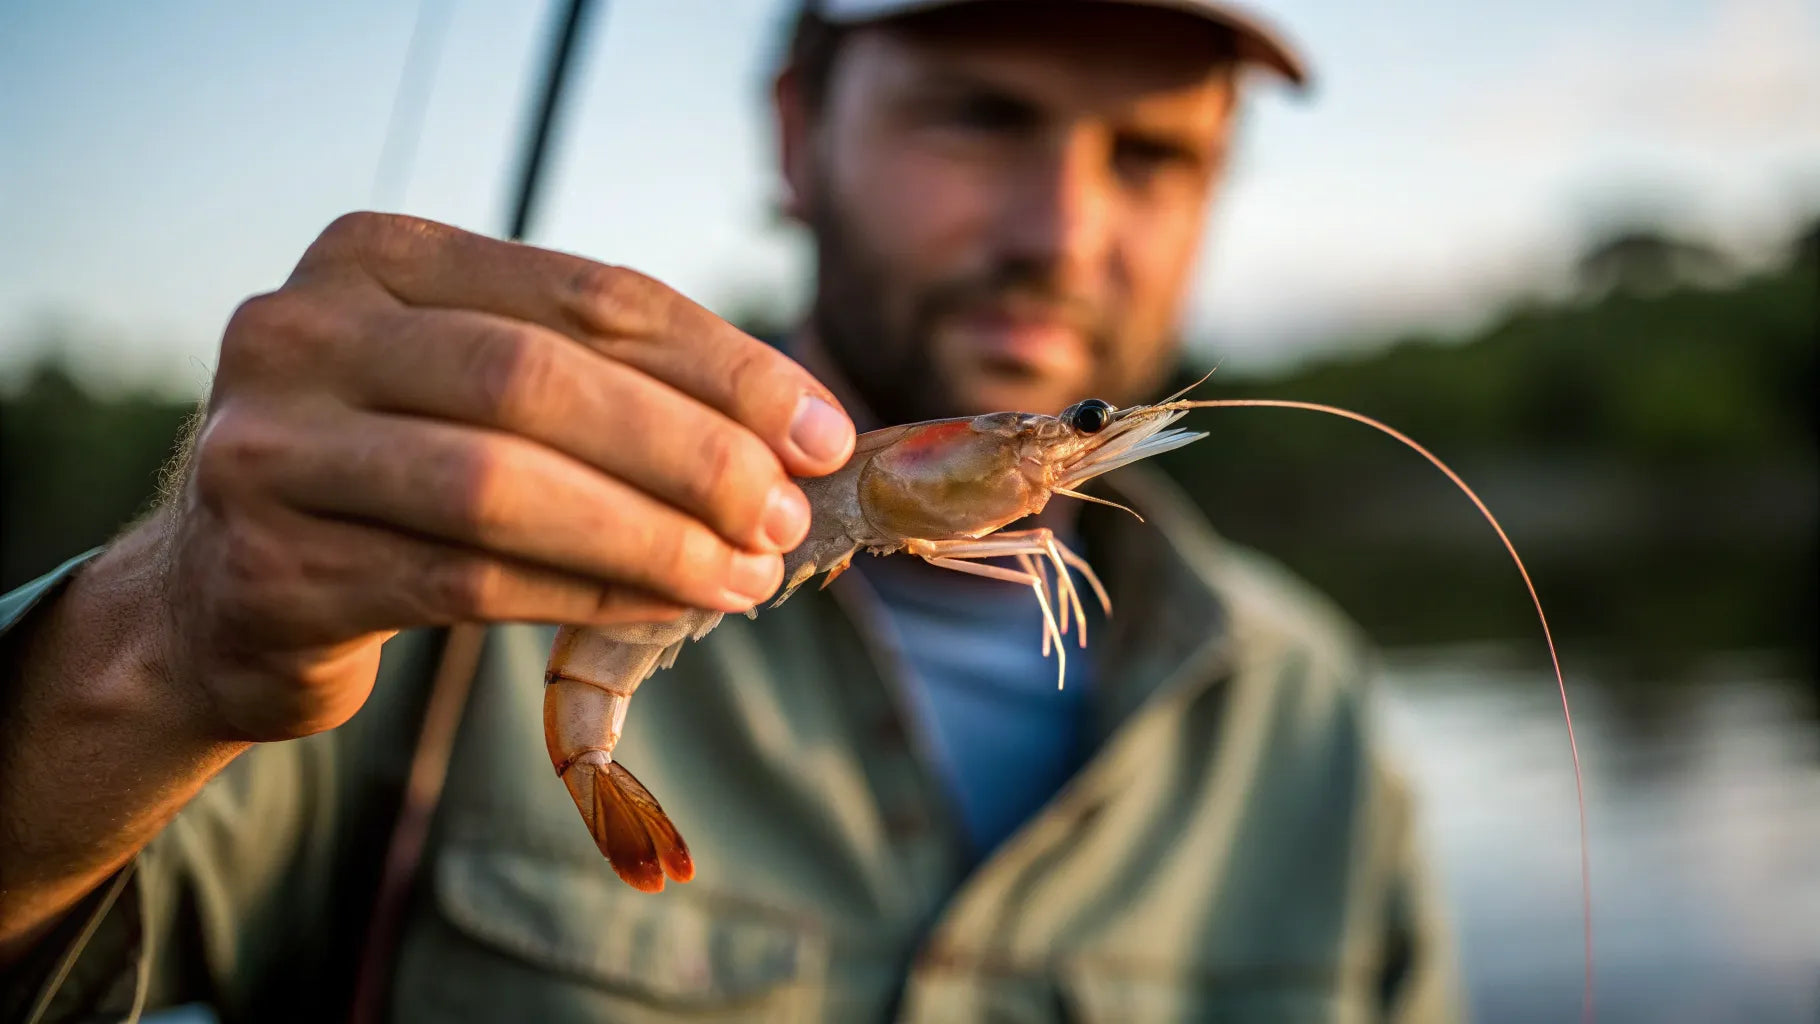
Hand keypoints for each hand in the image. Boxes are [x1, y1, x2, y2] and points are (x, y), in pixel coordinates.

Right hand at [156, 212, 853, 741]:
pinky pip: (468, 580)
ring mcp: (270, 449)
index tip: (821, 431)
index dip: (723, 364)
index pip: (589, 295)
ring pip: (503, 485)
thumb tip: (795, 437)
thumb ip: (602, 386)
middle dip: (693, 451)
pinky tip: (666, 606)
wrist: (216, 595)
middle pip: (544, 380)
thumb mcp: (471, 390)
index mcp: (376, 256)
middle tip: (786, 513)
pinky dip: (587, 592)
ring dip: (652, 536)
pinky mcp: (272, 568)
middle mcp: (304, 330)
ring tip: (746, 574)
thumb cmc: (390, 478)